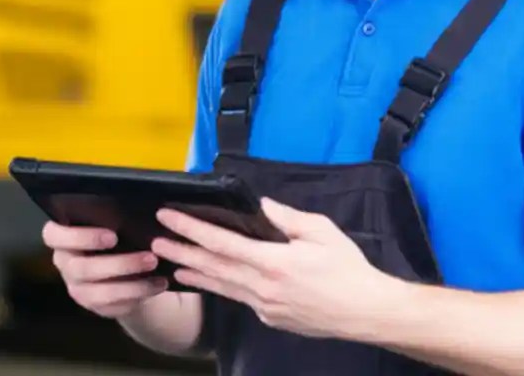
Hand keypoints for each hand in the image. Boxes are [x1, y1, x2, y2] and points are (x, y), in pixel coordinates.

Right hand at [42, 221, 168, 318]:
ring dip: (132, 283)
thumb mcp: (112, 224)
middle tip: (149, 256)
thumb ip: (112, 218)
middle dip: (119, 263)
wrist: (123, 268)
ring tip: (156, 270)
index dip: (79, 237)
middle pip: (81, 268)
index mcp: (62, 238)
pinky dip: (138, 294)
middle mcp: (65, 264)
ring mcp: (77, 288)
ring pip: (99, 291)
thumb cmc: (116, 236)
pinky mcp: (94, 306)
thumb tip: (138, 209)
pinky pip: (113, 305)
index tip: (112, 235)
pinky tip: (157, 284)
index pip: (52, 235)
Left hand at [151, 198, 405, 339]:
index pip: (221, 242)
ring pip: (222, 287)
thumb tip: (261, 206)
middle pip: (213, 267)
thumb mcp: (321, 232)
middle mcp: (263, 288)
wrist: (366, 312)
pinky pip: (239, 299)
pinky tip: (212, 281)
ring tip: (174, 264)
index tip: (170, 217)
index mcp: (273, 263)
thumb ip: (286, 218)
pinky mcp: (271, 319)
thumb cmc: (348, 270)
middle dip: (183, 251)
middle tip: (157, 241)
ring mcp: (265, 307)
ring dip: (196, 273)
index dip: (192, 228)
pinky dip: (221, 288)